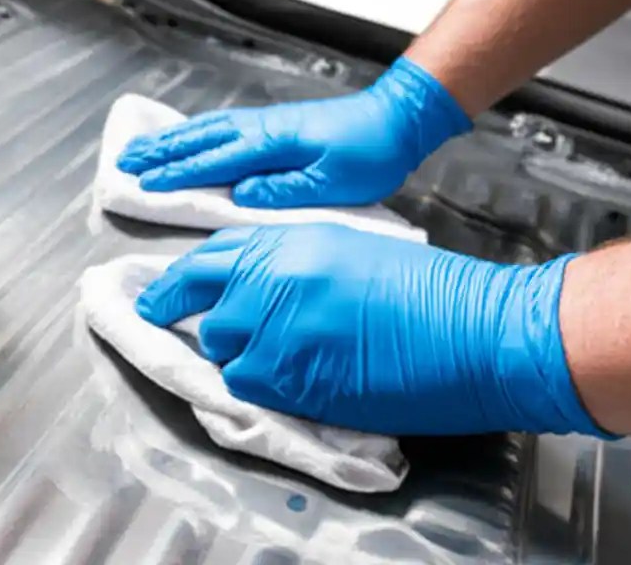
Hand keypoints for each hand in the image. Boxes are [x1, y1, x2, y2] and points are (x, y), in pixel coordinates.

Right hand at [117, 57, 470, 207]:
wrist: (397, 118)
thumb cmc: (371, 154)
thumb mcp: (334, 181)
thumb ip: (286, 190)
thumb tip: (243, 195)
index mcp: (272, 145)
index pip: (214, 162)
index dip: (177, 174)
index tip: (145, 184)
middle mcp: (261, 129)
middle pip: (199, 139)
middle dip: (159, 152)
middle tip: (124, 163)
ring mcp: (265, 123)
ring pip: (205, 129)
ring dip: (170, 140)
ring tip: (140, 148)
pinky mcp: (273, 125)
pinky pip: (220, 126)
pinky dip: (193, 132)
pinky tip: (184, 138)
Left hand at [135, 224, 610, 436]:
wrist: (476, 328)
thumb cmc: (430, 289)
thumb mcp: (350, 252)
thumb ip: (292, 266)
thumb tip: (254, 291)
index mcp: (290, 242)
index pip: (209, 259)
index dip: (178, 282)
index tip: (155, 298)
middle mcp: (274, 280)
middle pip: (208, 308)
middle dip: (204, 322)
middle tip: (201, 331)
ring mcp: (280, 329)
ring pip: (225, 352)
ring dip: (240, 358)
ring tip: (280, 361)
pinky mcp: (295, 377)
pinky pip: (250, 386)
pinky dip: (261, 388)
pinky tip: (294, 383)